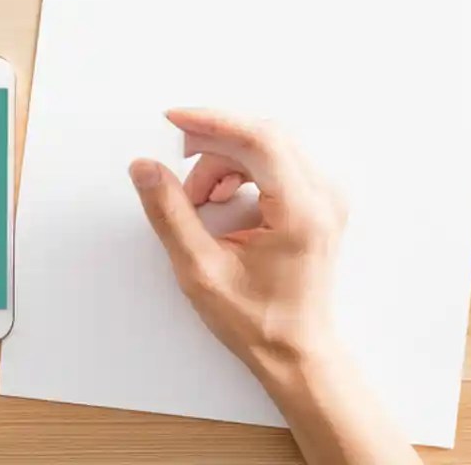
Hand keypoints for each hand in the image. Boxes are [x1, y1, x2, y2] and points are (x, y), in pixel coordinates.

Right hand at [128, 109, 345, 376]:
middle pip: (262, 137)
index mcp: (302, 211)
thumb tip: (145, 168)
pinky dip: (240, 170)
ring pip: (267, 146)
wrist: (295, 351)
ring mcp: (325, 197)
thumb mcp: (200, 269)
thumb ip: (170, 213)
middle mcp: (323, 196)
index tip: (173, 120)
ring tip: (197, 200)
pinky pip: (276, 162)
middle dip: (212, 143)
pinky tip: (218, 199)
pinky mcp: (317, 201)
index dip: (211, 122)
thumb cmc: (257, 320)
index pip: (258, 140)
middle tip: (174, 160)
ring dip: (224, 160)